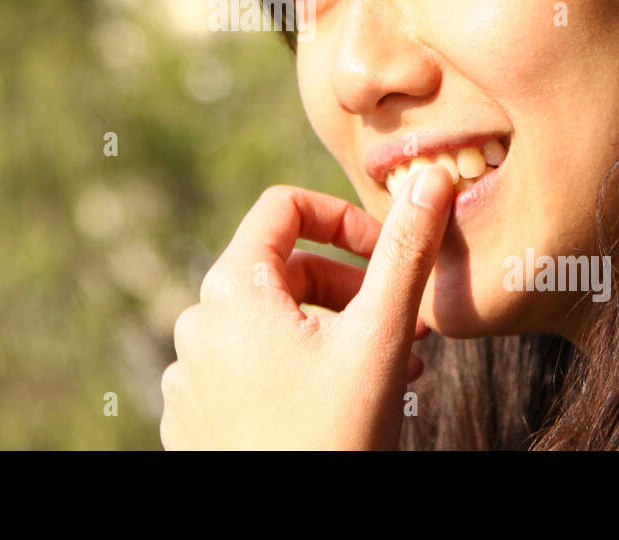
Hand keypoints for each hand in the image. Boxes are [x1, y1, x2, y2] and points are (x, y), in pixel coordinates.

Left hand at [159, 164, 453, 448]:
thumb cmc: (336, 439)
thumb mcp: (379, 336)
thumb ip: (405, 250)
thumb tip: (430, 179)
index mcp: (231, 289)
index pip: (284, 208)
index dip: (344, 221)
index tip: (388, 257)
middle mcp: (195, 323)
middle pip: (282, 271)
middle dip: (350, 290)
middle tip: (404, 327)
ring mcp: (187, 375)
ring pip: (269, 324)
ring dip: (330, 334)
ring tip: (385, 369)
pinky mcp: (192, 417)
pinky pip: (245, 370)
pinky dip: (294, 371)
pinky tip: (338, 405)